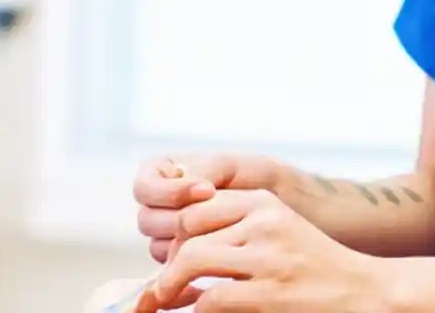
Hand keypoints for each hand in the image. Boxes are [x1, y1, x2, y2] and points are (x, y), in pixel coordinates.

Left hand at [133, 189, 386, 312]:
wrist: (365, 294)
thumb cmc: (316, 272)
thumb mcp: (277, 239)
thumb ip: (232, 242)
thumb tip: (171, 270)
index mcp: (264, 203)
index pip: (196, 209)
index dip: (175, 238)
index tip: (171, 262)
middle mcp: (265, 222)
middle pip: (188, 233)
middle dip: (169, 265)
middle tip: (162, 291)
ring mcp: (268, 257)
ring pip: (191, 262)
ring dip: (170, 287)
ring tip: (167, 302)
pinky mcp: (270, 293)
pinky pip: (211, 299)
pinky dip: (197, 310)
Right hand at [134, 153, 282, 262]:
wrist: (290, 211)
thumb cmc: (263, 180)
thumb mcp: (236, 165)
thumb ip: (208, 169)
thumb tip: (185, 179)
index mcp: (167, 175)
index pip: (144, 188)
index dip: (169, 192)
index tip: (206, 191)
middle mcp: (164, 207)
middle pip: (147, 221)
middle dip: (181, 219)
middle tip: (215, 216)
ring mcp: (174, 237)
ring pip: (159, 247)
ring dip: (188, 243)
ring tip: (224, 236)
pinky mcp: (186, 263)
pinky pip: (175, 269)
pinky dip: (192, 266)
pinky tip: (219, 261)